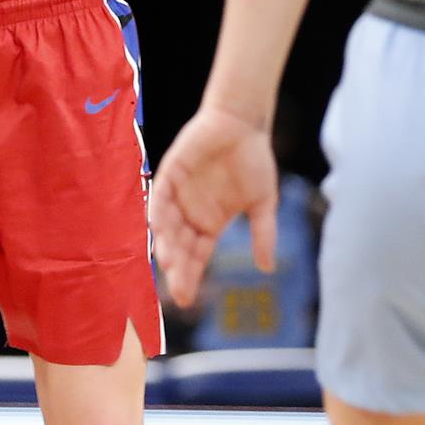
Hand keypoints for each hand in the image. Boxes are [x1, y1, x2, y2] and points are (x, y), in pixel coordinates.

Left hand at [150, 103, 279, 306]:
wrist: (243, 125)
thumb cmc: (253, 162)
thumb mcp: (263, 202)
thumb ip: (263, 233)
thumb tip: (267, 268)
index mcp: (210, 223)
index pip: (196, 256)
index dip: (190, 276)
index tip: (186, 300)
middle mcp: (191, 212)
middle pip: (179, 245)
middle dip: (177, 267)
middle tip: (176, 288)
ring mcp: (179, 193)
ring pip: (167, 224)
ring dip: (166, 242)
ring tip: (168, 263)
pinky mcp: (171, 172)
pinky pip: (160, 194)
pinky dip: (158, 209)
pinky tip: (156, 225)